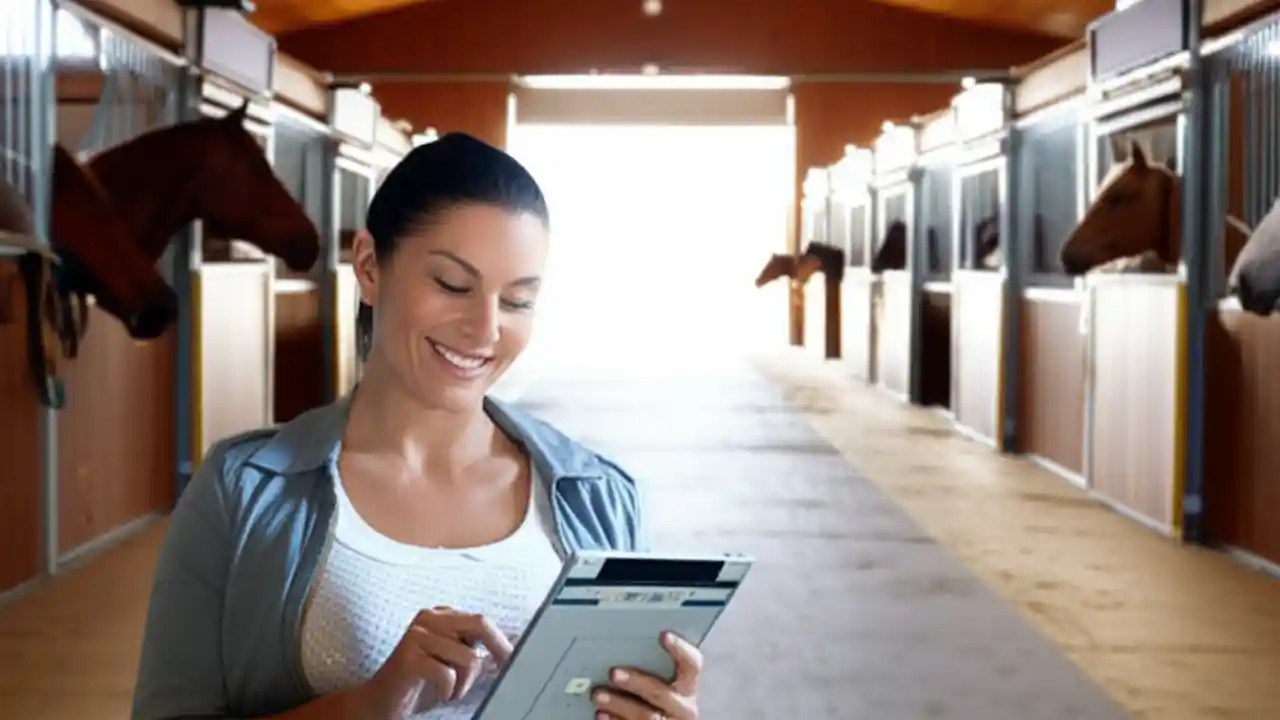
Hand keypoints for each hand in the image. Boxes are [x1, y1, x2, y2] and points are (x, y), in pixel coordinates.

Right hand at [345, 606, 513, 719]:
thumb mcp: (452, 660)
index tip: (518, 660)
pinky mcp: (408, 657)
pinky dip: (448, 690)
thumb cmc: (420, 682)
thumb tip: (511, 650)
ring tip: (450, 689)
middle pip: (480, 624)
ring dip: (464, 682)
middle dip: (499, 650)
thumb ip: (473, 648)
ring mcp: (417, 635)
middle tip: (506, 670)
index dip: (503, 642)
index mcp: (442, 614)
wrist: (380, 702)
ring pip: (468, 657)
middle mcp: (429, 618)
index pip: (483, 621)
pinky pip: (447, 674)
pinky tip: (439, 694)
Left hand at [592, 631, 700, 719]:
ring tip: (598, 695)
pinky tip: (601, 714)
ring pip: (647, 716)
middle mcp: (683, 707)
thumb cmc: (657, 700)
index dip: (680, 649)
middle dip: (636, 682)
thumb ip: (652, 668)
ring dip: (619, 704)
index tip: (663, 635)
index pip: (692, 664)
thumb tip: (622, 650)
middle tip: (613, 673)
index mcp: (688, 687)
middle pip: (661, 692)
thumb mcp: (663, 684)